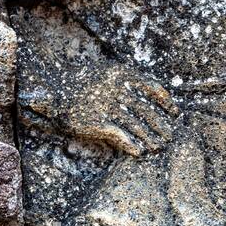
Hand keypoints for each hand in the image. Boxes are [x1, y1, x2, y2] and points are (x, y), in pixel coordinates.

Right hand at [58, 62, 178, 156]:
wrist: (51, 91)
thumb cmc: (79, 83)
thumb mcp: (104, 74)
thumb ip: (125, 82)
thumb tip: (151, 96)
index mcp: (120, 73)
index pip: (151, 88)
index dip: (166, 102)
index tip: (175, 113)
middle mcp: (116, 88)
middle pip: (146, 109)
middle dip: (160, 124)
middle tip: (169, 136)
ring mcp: (107, 105)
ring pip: (135, 124)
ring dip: (149, 138)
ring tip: (157, 147)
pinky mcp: (97, 122)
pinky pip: (120, 135)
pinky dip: (131, 144)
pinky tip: (139, 151)